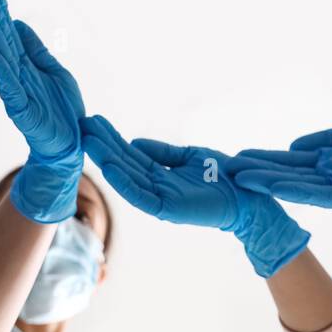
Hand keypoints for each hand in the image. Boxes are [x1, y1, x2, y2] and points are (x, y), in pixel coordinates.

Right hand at [0, 0, 84, 223]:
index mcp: (25, 66)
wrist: (69, 146)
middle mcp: (18, 77)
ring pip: (4, 63)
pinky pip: (10, 89)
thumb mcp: (52, 70)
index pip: (11, 36)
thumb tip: (17, 22)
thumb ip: (35, 48)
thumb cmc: (60, 109)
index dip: (2, 15)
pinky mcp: (23, 112)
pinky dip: (1, 71)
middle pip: (4, 45)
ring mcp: (19, 94)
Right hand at [81, 116, 308, 276]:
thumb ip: (162, 152)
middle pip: (123, 164)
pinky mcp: (168, 209)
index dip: (111, 139)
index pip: (129, 155)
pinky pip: (141, 196)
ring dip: (106, 159)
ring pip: (127, 178)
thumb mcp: (188, 156)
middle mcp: (155, 188)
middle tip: (83, 125)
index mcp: (159, 175)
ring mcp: (160, 199)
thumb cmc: (222, 176)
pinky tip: (108, 165)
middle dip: (102, 145)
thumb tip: (133, 144)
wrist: (248, 196)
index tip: (94, 122)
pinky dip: (123, 182)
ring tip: (89, 139)